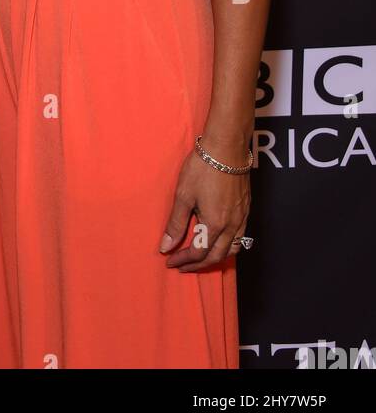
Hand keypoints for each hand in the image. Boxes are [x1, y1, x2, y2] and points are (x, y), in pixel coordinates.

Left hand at [158, 143, 250, 270]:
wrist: (226, 148)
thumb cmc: (203, 168)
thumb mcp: (183, 195)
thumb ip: (176, 224)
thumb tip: (166, 247)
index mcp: (215, 224)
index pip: (199, 253)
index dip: (183, 260)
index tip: (170, 261)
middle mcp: (232, 226)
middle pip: (217, 256)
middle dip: (198, 264)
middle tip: (181, 265)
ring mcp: (242, 218)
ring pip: (232, 250)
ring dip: (215, 257)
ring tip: (200, 257)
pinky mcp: (246, 209)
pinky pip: (240, 238)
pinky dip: (228, 246)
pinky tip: (218, 240)